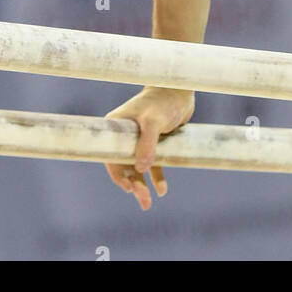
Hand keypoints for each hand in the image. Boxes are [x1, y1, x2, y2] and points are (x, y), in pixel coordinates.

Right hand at [104, 86, 194, 209]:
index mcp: (116, 127)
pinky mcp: (155, 142)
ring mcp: (140, 139)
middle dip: (133, 185)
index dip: (118, 174)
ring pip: (138, 168)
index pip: (111, 156)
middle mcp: (125, 135)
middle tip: (144, 200)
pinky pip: (153, 164)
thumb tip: (141, 170)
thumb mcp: (154, 120)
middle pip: (124, 166)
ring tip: (148, 202)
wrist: (181, 89)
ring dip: (142, 185)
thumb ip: (147, 143)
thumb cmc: (163, 100)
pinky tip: (162, 190)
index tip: (128, 187)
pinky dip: (156, 176)